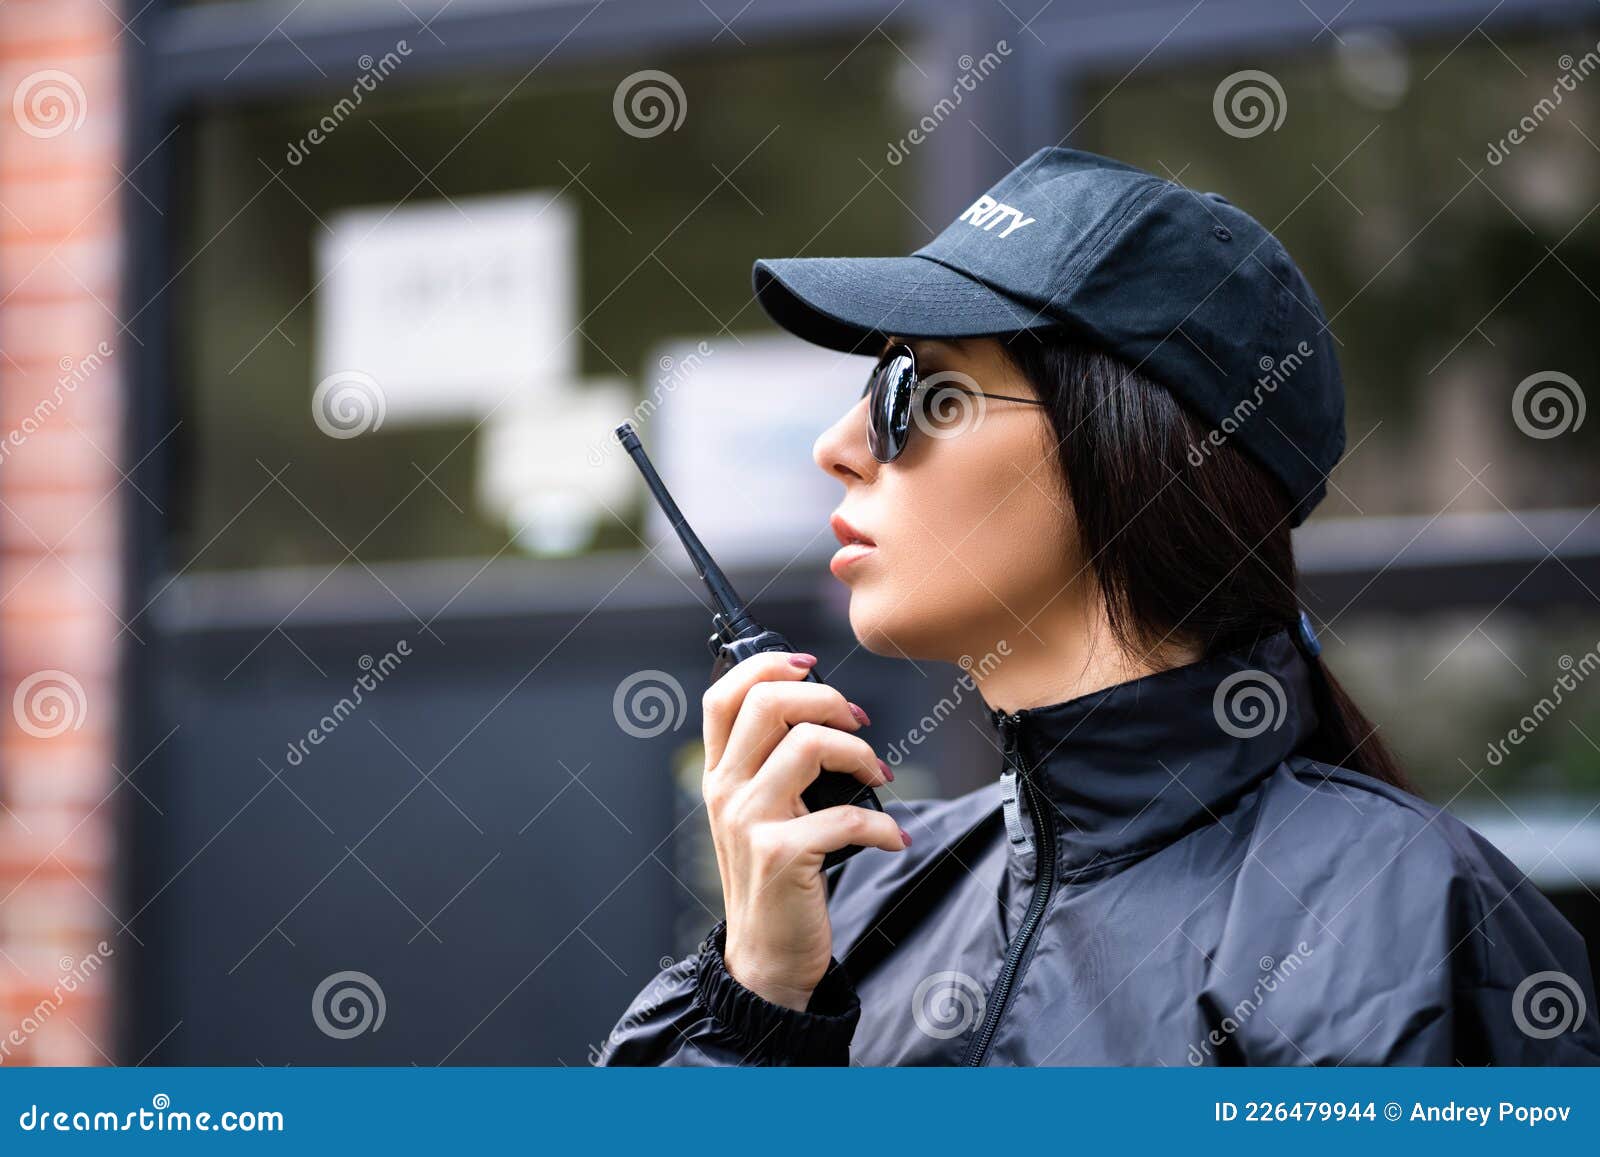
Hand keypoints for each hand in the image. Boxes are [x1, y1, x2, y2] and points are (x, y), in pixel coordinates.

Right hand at [699, 651, 905, 1010]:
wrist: (767, 957)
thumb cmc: (776, 877)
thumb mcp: (760, 812)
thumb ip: (772, 764)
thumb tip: (826, 711)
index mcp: (719, 773)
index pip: (724, 695)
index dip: (768, 666)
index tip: (812, 667)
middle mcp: (725, 790)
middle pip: (767, 704)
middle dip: (827, 700)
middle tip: (859, 723)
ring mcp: (749, 822)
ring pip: (809, 745)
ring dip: (860, 753)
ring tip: (879, 774)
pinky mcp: (780, 856)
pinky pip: (845, 815)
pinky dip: (883, 823)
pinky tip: (893, 837)